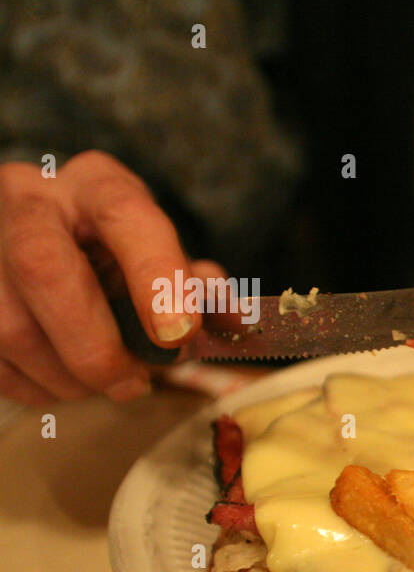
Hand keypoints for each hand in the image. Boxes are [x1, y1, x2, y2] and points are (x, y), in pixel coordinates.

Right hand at [0, 150, 221, 404]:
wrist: (45, 234)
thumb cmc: (117, 256)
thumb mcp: (162, 257)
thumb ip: (198, 288)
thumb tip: (233, 322)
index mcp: (95, 185)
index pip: (124, 215)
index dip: (155, 276)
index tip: (179, 334)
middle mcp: (27, 200)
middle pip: (43, 268)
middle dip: (95, 346)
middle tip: (134, 383)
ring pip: (8, 326)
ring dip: (65, 377)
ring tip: (103, 384)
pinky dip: (34, 386)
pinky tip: (63, 382)